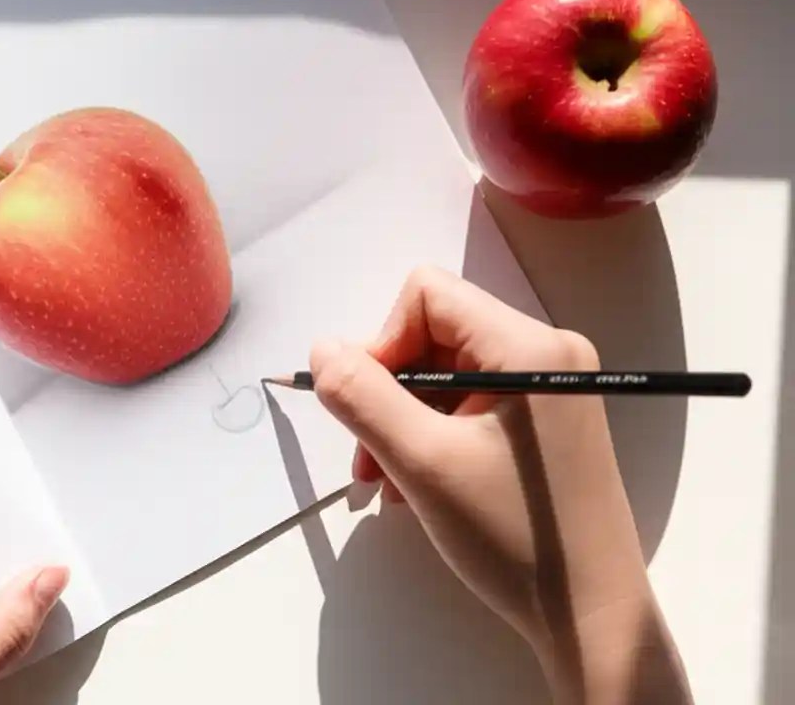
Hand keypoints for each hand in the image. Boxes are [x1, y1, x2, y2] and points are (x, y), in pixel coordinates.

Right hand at [310, 267, 689, 703]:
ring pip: (444, 376)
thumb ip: (363, 398)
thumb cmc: (515, 539)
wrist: (591, 617)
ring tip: (389, 484)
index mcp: (529, 348)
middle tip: (368, 457)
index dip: (382, 342)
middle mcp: (546, 355)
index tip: (364, 404)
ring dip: (403, 422)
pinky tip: (418, 488)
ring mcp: (548, 391)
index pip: (427, 295)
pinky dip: (432, 438)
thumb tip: (322, 348)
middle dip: (388, 391)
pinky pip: (468, 406)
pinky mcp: (543, 425)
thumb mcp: (422, 463)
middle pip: (434, 334)